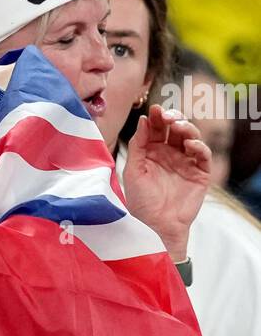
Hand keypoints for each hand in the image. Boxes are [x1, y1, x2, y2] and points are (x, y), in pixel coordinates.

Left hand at [123, 105, 210, 257]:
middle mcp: (170, 154)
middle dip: (173, 118)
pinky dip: (198, 147)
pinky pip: (203, 155)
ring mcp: (186, 162)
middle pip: (175, 128)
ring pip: (191, 137)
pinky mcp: (200, 173)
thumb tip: (143, 119)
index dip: (157, 117)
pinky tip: (189, 145)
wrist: (155, 226)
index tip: (154, 109)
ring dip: (187, 128)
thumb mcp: (133, 171)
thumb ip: (138, 145)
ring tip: (178, 127)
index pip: (157, 128)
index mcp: (152, 151)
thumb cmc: (141, 201)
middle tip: (167, 117)